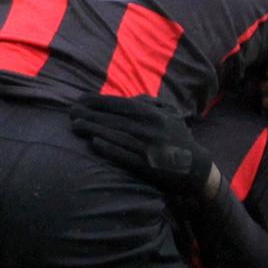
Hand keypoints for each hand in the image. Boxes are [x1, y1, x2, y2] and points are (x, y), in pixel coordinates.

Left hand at [70, 95, 222, 207]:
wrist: (196, 168)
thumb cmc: (176, 139)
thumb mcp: (168, 116)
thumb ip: (148, 104)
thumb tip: (125, 98)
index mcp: (155, 114)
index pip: (121, 104)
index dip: (99, 101)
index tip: (81, 99)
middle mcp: (151, 129)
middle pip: (115, 119)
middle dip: (91, 114)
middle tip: (71, 111)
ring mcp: (149, 148)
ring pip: (116, 135)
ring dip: (94, 129)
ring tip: (75, 125)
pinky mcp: (147, 166)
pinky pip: (124, 155)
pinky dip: (109, 148)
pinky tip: (94, 142)